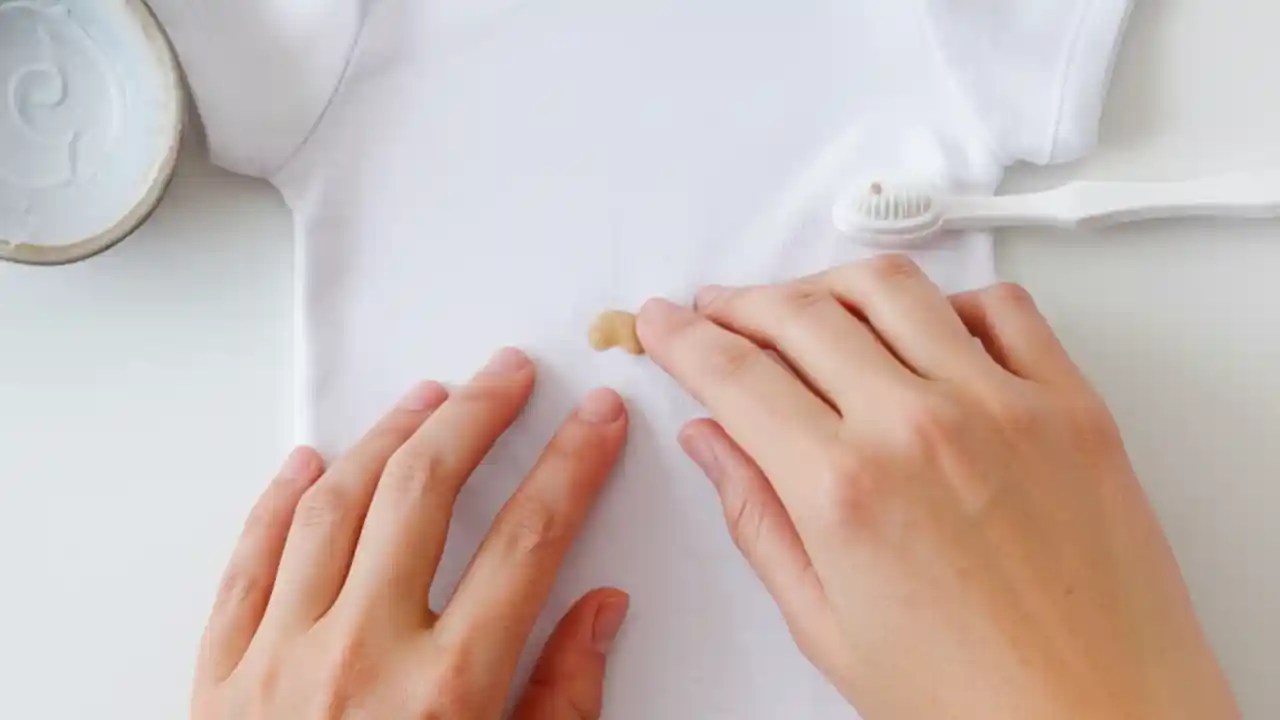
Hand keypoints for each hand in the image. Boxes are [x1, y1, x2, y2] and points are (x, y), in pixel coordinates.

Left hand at [192, 349, 629, 719]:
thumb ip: (563, 701)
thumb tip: (601, 612)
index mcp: (450, 693)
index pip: (529, 540)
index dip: (572, 465)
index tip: (598, 419)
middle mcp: (363, 657)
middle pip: (425, 491)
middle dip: (478, 415)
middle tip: (510, 374)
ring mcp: (281, 659)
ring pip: (334, 504)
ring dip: (386, 436)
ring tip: (428, 397)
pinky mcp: (220, 676)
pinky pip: (248, 562)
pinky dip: (277, 502)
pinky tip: (304, 463)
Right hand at [637, 256, 1237, 719]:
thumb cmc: (975, 705)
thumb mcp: (827, 625)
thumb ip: (757, 518)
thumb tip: (713, 445)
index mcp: (844, 490)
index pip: (734, 372)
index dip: (683, 337)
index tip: (667, 323)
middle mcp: (919, 428)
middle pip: (800, 313)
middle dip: (739, 302)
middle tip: (719, 310)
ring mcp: (1002, 406)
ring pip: (891, 287)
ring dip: (827, 281)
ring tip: (807, 302)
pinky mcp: (1071, 406)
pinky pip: (1003, 307)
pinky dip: (948, 298)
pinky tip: (925, 322)